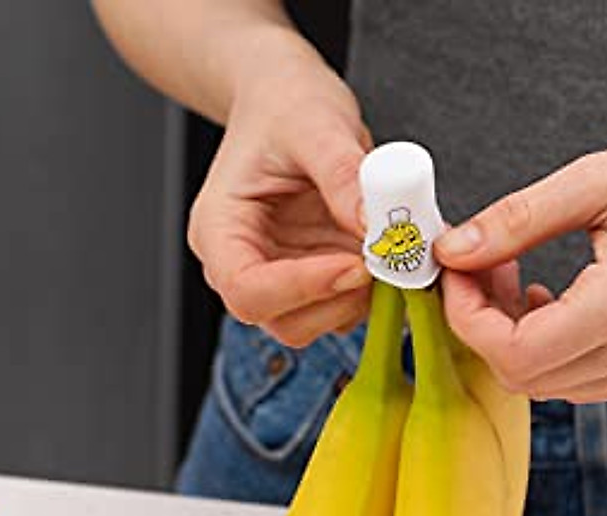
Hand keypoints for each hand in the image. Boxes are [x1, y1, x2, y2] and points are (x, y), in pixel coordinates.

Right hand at [187, 44, 372, 346]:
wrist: (287, 100)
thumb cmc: (284, 104)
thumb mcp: (315, 123)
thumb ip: (343, 175)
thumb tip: (377, 229)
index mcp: (219, 230)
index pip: (247, 288)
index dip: (303, 287)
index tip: (356, 264)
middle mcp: (240, 264)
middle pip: (281, 320)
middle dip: (337, 299)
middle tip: (383, 261)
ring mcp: (277, 279)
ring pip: (314, 323)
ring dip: (357, 299)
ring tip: (387, 250)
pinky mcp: (311, 282)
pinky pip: (340, 308)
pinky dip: (370, 292)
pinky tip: (386, 253)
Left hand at [435, 123, 606, 401]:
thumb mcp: (597, 180)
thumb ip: (516, 221)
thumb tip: (451, 251)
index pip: (515, 353)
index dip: (470, 320)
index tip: (458, 275)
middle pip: (522, 377)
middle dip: (484, 327)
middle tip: (482, 266)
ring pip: (546, 384)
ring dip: (513, 338)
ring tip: (518, 275)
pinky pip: (576, 380)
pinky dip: (548, 348)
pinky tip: (554, 299)